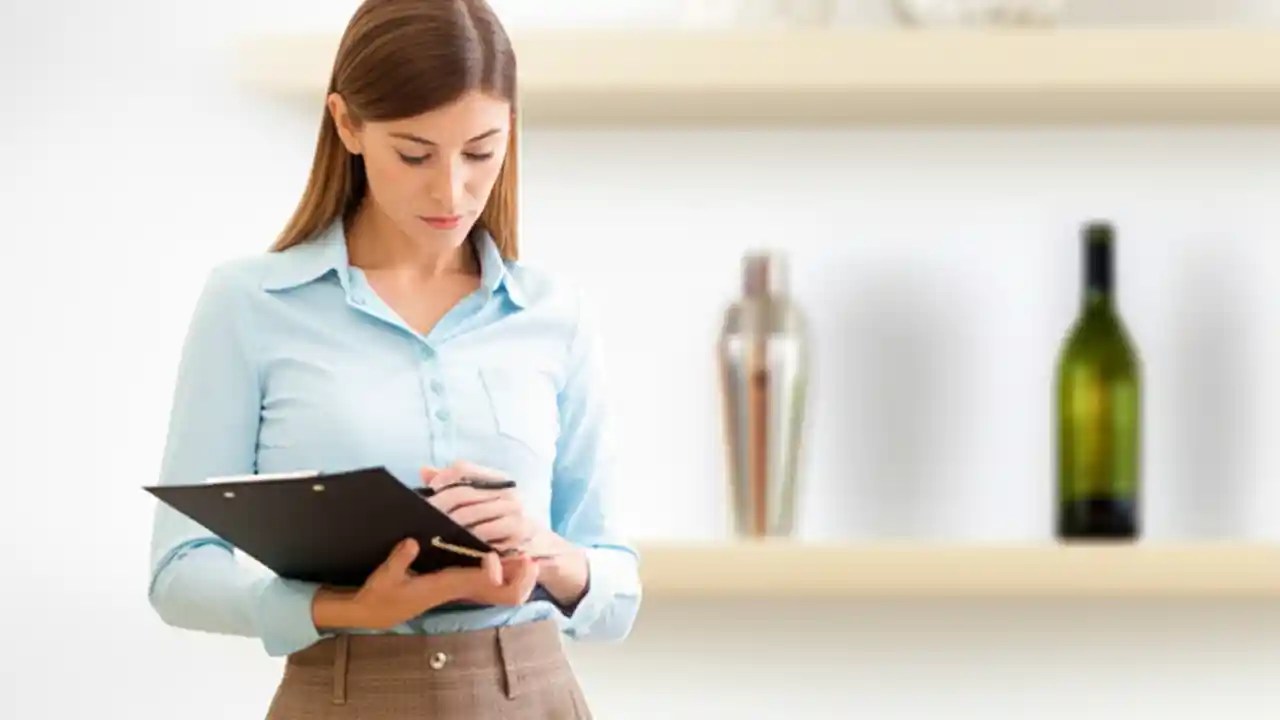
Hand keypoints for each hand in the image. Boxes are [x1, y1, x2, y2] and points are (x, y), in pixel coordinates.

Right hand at [312, 538, 531, 631]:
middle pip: (502, 593)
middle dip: (521, 579)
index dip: (499, 573)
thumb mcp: (384, 576)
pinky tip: (509, 556)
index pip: (481, 583)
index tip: (503, 557)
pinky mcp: (456, 586)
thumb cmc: (378, 595)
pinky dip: (505, 574)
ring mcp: (460, 589)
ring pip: (500, 590)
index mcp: (445, 586)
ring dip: (517, 576)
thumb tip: (412, 542)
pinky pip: (490, 585)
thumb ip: (399, 560)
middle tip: (531, 557)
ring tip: (526, 554)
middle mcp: (459, 589)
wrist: (371, 612)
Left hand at [421, 461, 589, 609]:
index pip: (464, 468)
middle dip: (438, 507)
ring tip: (434, 533)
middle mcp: (509, 492)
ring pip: (469, 516)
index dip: (443, 477)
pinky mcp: (517, 533)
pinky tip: (455, 544)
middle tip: (422, 518)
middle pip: (462, 494)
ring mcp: (514, 512)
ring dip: (449, 526)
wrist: (544, 549)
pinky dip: (466, 540)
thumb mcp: (487, 504)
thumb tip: (425, 471)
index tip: (431, 488)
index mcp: (499, 480)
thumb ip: (457, 487)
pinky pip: (483, 535)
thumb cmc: (509, 526)